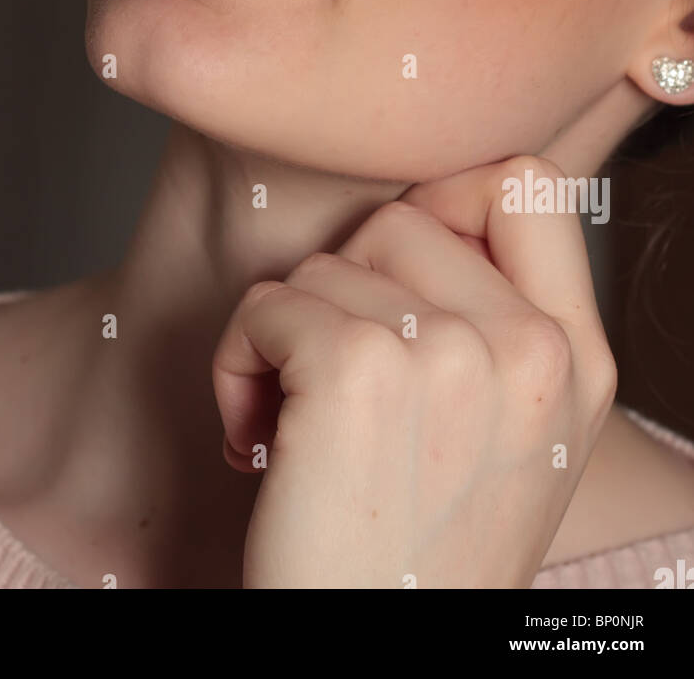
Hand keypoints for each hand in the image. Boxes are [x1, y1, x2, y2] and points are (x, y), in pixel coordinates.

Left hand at [211, 155, 617, 588]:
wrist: (366, 653)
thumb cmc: (412, 550)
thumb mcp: (506, 439)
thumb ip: (494, 326)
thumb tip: (423, 212)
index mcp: (576, 361)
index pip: (527, 183)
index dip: (447, 201)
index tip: (398, 279)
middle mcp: (529, 351)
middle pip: (401, 219)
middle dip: (348, 290)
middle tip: (339, 386)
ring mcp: (452, 357)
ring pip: (326, 263)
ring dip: (288, 335)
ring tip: (301, 426)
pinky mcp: (358, 371)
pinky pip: (268, 302)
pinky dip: (239, 359)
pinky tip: (258, 434)